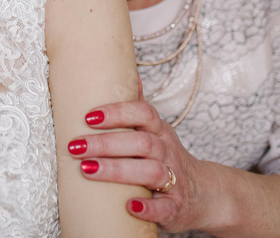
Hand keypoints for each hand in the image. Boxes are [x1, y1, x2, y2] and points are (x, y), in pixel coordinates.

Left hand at [66, 101, 210, 233]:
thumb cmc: (168, 158)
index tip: (88, 117)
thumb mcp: (156, 130)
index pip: (143, 114)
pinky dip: (148, 207)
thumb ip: (138, 106)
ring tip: (87, 170)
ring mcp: (174, 180)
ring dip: (117, 171)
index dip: (117, 113)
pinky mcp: (176, 208)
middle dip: (106, 143)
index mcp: (159, 132)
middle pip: (141, 143)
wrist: (204, 194)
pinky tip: (129, 206)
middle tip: (75, 146)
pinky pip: (165, 208)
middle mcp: (168, 153)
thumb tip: (127, 72)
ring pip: (151, 172)